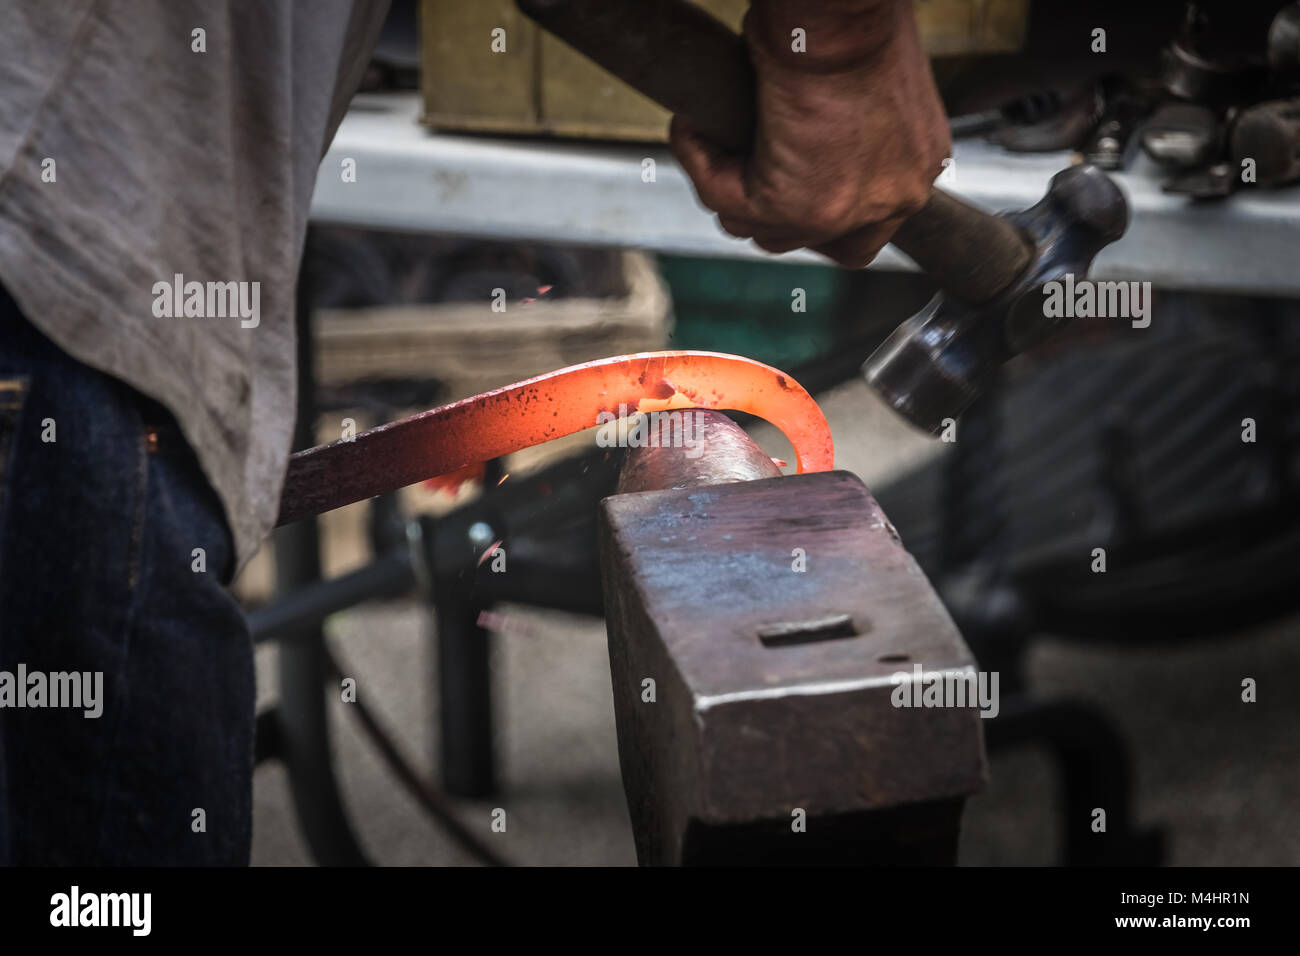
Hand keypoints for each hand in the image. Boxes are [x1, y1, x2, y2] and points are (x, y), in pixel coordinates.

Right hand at [670, 0, 950, 267]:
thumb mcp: (867, 85)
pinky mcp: (793, 205)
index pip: (860, 229)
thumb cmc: (853, 20)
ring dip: (728, 188)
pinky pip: (727, 201)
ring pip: (763, 230)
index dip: (813, 211)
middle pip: (812, 240)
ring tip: (712, 139)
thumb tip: (795, 138)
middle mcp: (891, 201)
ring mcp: (842, 212)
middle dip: (769, 213)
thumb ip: (848, 130)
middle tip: (736, 167)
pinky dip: (703, 165)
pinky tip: (695, 127)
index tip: (779, 177)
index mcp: (913, 170)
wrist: (838, 11)